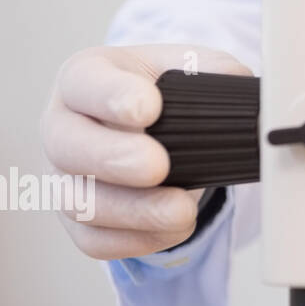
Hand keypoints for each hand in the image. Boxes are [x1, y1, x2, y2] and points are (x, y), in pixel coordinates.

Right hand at [41, 44, 249, 259]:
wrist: (154, 125)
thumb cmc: (162, 90)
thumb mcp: (189, 65)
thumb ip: (214, 70)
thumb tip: (240, 84)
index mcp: (85, 77)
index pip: (83, 81)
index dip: (110, 96)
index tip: (149, 108)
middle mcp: (63, 126)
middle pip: (66, 146)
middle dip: (113, 158)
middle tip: (157, 166)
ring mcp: (64, 177)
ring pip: (79, 203)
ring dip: (133, 211)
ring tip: (180, 210)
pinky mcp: (78, 220)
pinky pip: (96, 240)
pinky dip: (137, 239)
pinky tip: (173, 228)